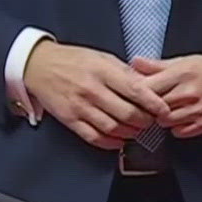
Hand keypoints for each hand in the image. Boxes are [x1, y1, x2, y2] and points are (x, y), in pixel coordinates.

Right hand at [22, 40, 171, 149]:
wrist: (37, 65)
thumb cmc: (73, 60)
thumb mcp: (102, 57)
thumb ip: (125, 72)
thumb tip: (151, 85)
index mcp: (103, 71)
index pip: (136, 90)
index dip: (154, 104)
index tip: (164, 110)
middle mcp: (92, 90)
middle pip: (128, 114)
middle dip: (145, 122)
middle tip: (151, 122)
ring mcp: (80, 106)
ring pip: (113, 128)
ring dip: (130, 134)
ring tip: (137, 130)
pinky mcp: (70, 119)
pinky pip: (94, 137)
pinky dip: (111, 143)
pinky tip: (119, 140)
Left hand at [131, 53, 201, 137]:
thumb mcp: (186, 61)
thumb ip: (158, 65)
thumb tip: (134, 63)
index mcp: (181, 73)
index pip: (147, 87)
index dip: (137, 93)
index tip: (136, 94)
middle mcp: (189, 92)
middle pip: (154, 106)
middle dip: (148, 107)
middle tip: (149, 106)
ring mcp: (199, 109)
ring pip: (165, 121)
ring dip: (162, 119)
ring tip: (165, 112)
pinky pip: (181, 132)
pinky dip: (176, 128)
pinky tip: (180, 119)